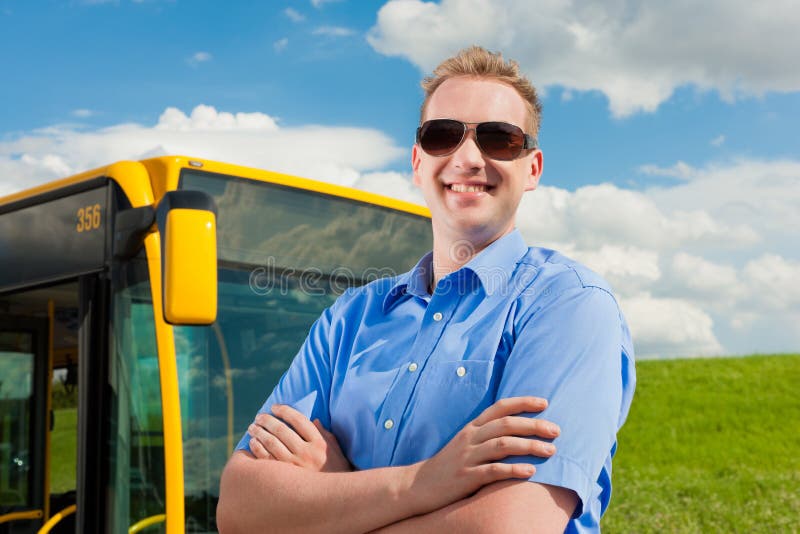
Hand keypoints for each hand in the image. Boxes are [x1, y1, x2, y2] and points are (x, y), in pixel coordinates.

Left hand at [248, 404, 351, 471]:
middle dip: (268, 420)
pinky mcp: (283, 480)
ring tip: (252, 428)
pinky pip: (265, 460)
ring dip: (259, 432)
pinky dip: (257, 449)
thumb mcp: (336, 452)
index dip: (285, 411)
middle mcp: (305, 454)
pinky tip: (253, 443)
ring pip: (271, 443)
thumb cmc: (336, 473)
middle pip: (282, 430)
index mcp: (319, 444)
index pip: (299, 420)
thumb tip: (314, 420)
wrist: (333, 500)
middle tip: (259, 416)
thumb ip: (326, 435)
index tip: (275, 407)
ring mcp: (293, 467)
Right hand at [404, 396, 558, 513]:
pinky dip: (513, 469)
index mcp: (472, 427)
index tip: (545, 403)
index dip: (523, 402)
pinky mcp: (466, 477)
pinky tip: (531, 472)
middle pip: (506, 424)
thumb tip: (519, 429)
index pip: (500, 407)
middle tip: (556, 431)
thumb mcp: (466, 443)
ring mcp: (468, 457)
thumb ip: (487, 434)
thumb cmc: (450, 465)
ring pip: (503, 445)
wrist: (419, 485)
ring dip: (530, 446)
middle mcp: (470, 438)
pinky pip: (493, 471)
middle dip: (534, 425)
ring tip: (551, 451)